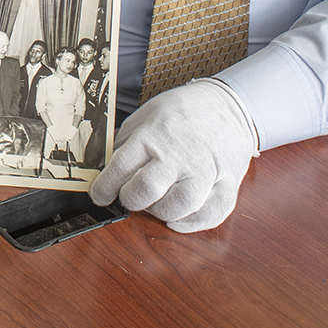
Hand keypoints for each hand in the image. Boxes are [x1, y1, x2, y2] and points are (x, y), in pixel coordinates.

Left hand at [89, 79, 257, 232]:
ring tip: (157, 203)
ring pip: (179, 206)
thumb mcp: (146, 117)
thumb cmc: (181, 113)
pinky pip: (211, 213)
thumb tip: (103, 170)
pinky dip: (193, 222)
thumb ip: (125, 144)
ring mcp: (205, 171)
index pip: (120, 168)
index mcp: (153, 135)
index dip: (104, 187)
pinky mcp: (227, 183)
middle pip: (147, 189)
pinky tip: (179, 218)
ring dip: (162, 212)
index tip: (100, 195)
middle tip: (130, 197)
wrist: (227, 105)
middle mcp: (179, 155)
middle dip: (131, 200)